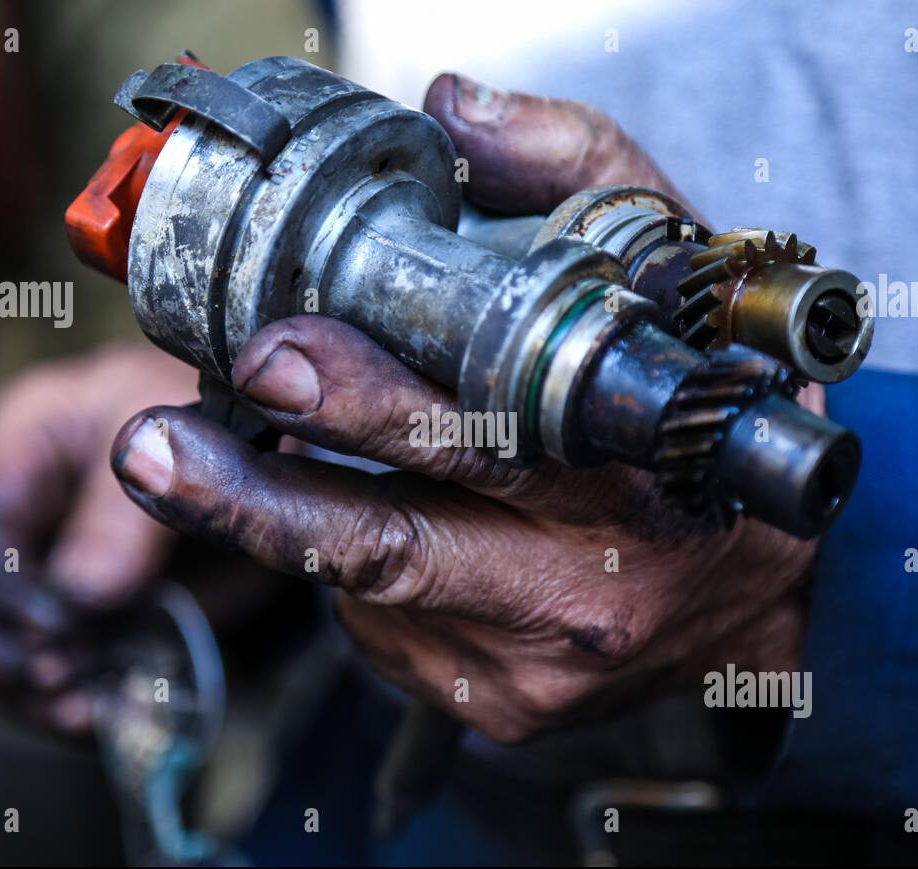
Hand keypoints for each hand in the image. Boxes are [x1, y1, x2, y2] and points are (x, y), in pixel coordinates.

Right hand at [0, 343, 197, 731]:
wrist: (277, 443)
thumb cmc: (221, 410)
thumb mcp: (174, 439)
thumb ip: (124, 514)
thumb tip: (79, 597)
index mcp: (26, 439)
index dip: (2, 587)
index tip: (60, 626)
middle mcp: (23, 503)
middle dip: (1, 648)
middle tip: (65, 677)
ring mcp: (48, 559)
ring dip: (31, 688)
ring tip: (87, 713)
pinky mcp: (85, 605)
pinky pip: (50, 663)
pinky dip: (70, 699)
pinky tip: (106, 717)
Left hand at [107, 76, 818, 742]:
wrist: (760, 593)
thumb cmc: (706, 423)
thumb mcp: (675, 279)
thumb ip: (576, 174)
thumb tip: (454, 110)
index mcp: (632, 475)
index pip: (488, 441)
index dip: (369, 404)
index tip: (271, 358)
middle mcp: (584, 591)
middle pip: (393, 548)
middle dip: (256, 494)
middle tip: (158, 449)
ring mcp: (536, 668)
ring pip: (367, 596)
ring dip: (280, 519)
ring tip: (198, 462)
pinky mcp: (501, 709)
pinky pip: (385, 637)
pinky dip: (354, 575)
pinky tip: (377, 520)